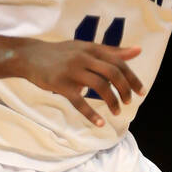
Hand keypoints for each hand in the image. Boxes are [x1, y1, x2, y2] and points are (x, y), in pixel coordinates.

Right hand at [20, 38, 143, 127]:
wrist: (30, 56)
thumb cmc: (62, 53)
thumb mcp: (86, 48)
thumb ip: (111, 51)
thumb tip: (138, 50)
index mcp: (92, 48)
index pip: (119, 61)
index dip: (132, 78)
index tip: (141, 92)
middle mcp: (84, 57)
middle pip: (112, 73)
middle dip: (125, 89)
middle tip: (128, 102)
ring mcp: (72, 71)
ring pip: (99, 86)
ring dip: (112, 101)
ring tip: (117, 112)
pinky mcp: (61, 85)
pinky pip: (79, 102)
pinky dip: (91, 114)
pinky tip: (100, 123)